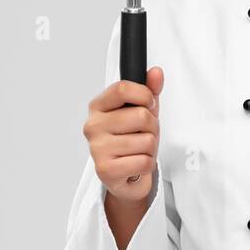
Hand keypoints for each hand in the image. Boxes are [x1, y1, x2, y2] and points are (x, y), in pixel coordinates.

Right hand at [83, 66, 164, 203]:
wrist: (126, 176)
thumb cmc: (132, 140)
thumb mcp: (142, 112)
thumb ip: (149, 90)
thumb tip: (156, 72)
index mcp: (98, 106)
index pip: (122, 88)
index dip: (144, 95)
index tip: (149, 104)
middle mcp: (93, 126)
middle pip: (140, 116)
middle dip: (151, 127)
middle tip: (142, 135)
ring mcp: (97, 148)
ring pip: (146, 140)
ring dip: (150, 148)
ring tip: (138, 151)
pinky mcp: (105, 170)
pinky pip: (143, 161)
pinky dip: (146, 164)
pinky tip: (135, 165)